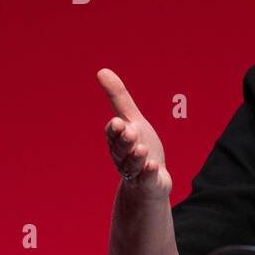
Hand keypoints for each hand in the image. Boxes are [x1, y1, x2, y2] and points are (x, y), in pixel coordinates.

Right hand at [97, 68, 172, 197]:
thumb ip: (118, 98)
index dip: (115, 130)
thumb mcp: (132, 120)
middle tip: (131, 133)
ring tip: (142, 150)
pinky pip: (146, 180)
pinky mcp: (147, 184)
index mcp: (118, 140)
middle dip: (125, 142)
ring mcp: (135, 172)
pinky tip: (153, 167)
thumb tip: (101, 70)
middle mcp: (123, 157)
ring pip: (132, 165)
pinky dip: (148, 174)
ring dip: (136, 158)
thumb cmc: (139, 147)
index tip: (119, 123)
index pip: (113, 134)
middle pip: (121, 149)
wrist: (150, 180)